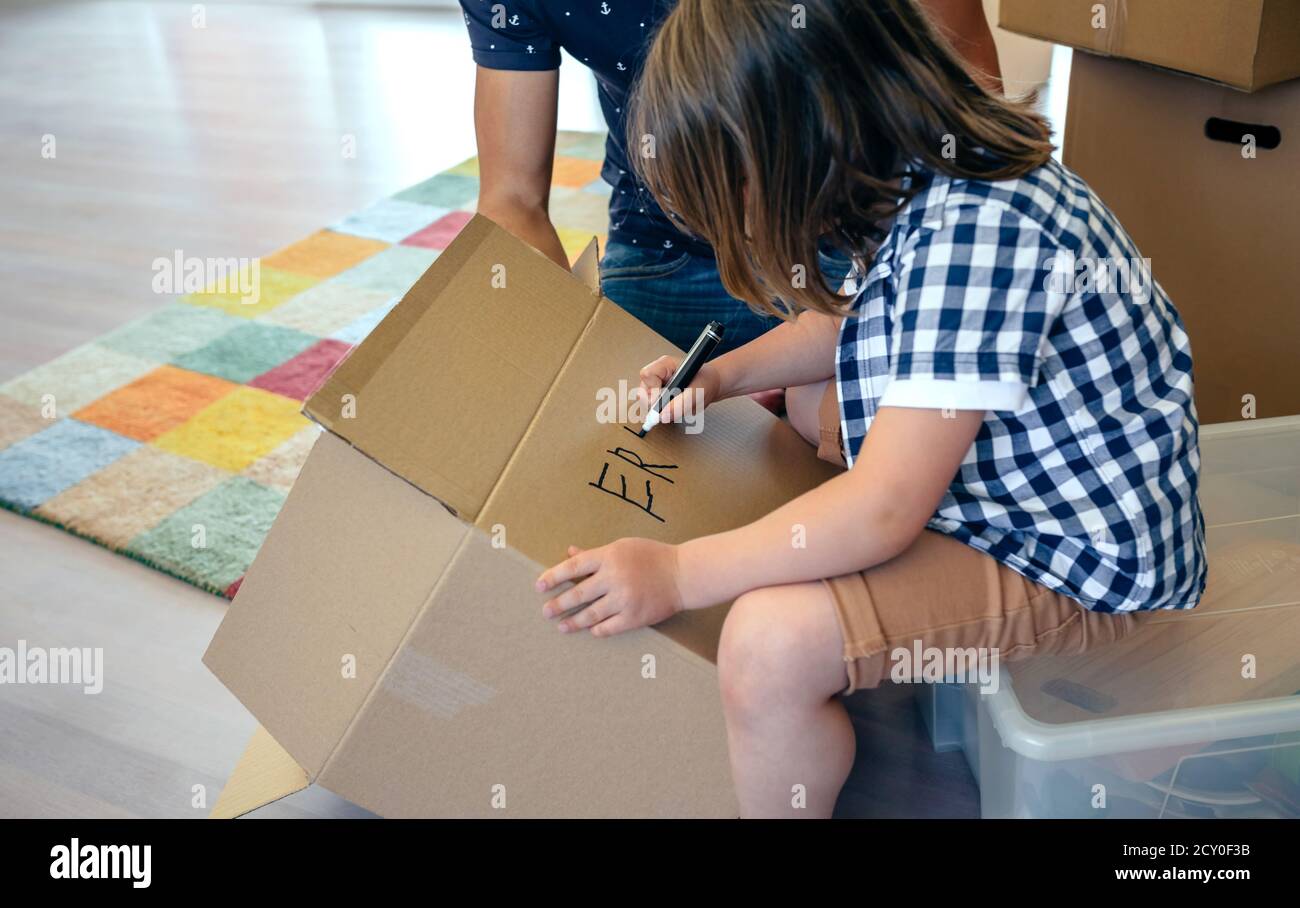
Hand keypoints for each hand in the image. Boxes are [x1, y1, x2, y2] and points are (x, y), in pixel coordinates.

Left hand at [536, 539, 684, 636]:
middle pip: (578, 594)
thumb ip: (595, 554)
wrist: (683, 574)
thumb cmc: (652, 557)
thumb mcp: (622, 547)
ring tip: (562, 626)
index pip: (573, 567)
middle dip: (558, 604)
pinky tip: (590, 631)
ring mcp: (624, 599)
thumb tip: (569, 552)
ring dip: (573, 622)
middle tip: (545, 611)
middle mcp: (614, 578)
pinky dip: (597, 630)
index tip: (539, 586)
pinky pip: (609, 627)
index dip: (553, 577)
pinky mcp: (634, 617)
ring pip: (590, 615)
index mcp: (609, 556)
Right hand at [637, 356, 721, 427]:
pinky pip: (654, 409)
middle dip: (654, 404)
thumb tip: (662, 417)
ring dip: (660, 410)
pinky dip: (664, 413)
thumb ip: (680, 405)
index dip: (651, 390)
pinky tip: (675, 409)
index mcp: (665, 364)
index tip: (662, 401)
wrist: (712, 384)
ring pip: (646, 402)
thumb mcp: (696, 393)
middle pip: (643, 390)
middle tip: (669, 409)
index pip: (646, 375)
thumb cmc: (706, 382)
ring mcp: (657, 385)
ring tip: (677, 408)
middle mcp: (658, 374)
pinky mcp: (659, 396)